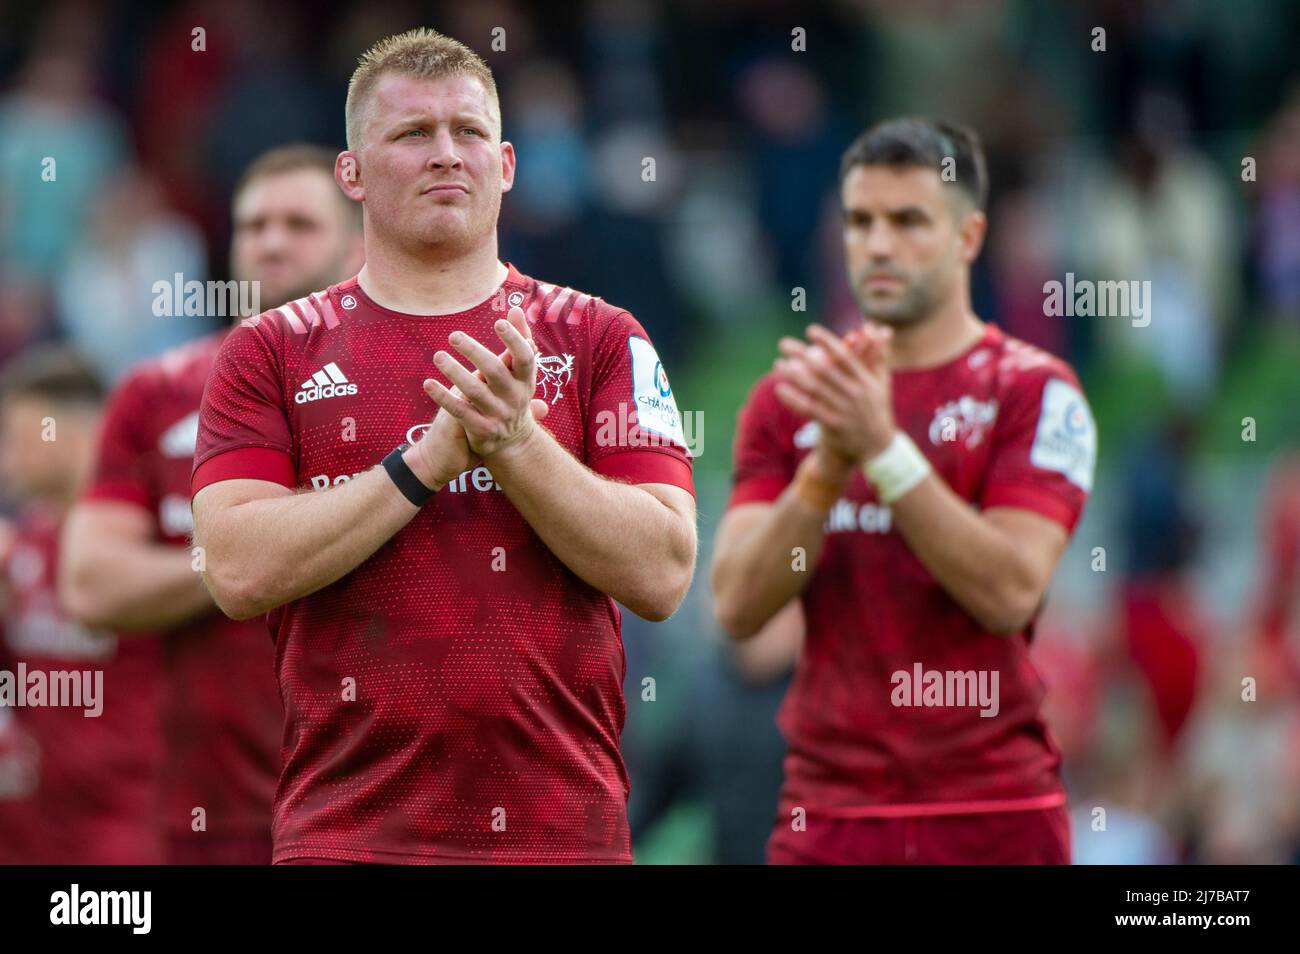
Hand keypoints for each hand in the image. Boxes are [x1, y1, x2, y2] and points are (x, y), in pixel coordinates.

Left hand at [424, 305, 549, 460]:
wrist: (512, 442)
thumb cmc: (513, 394)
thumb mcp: (520, 372)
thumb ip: (519, 339)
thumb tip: (516, 308)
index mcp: (525, 380)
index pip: (524, 358)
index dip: (514, 340)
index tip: (498, 322)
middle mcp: (515, 397)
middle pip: (494, 371)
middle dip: (474, 352)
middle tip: (453, 335)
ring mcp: (498, 414)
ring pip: (474, 390)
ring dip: (454, 371)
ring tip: (438, 355)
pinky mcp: (481, 429)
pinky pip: (459, 411)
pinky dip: (443, 396)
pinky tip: (428, 383)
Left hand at [773, 323, 894, 465]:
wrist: (876, 446)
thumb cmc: (875, 406)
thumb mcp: (881, 381)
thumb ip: (877, 352)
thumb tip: (871, 325)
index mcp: (866, 380)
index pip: (845, 356)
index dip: (827, 341)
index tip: (810, 330)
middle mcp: (855, 393)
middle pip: (824, 369)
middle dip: (802, 354)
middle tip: (784, 344)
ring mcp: (843, 410)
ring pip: (814, 389)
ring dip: (794, 375)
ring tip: (778, 363)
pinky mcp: (832, 425)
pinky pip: (809, 409)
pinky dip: (794, 398)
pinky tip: (779, 388)